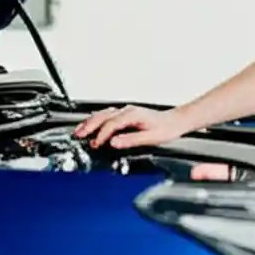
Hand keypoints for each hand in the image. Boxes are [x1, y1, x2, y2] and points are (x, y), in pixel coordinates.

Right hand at [73, 105, 190, 149]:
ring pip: (103, 114)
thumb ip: (131, 140)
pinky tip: (91, 124)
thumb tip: (114, 143)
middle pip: (103, 116)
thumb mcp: (151, 138)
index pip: (111, 124)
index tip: (95, 144)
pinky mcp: (126, 114)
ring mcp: (126, 111)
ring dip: (90, 122)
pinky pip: (107, 115)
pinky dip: (97, 120)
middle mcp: (128, 111)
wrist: (175, 121)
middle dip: (89, 125)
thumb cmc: (166, 129)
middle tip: (78, 135)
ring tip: (79, 131)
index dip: (101, 134)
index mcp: (133, 115)